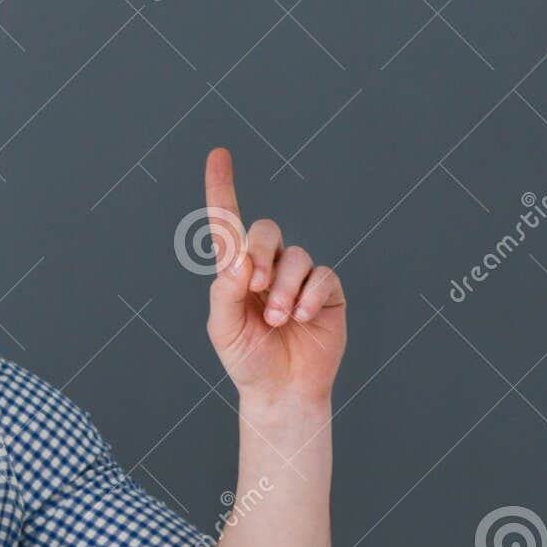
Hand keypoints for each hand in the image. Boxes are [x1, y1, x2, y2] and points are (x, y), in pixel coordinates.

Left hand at [203, 146, 346, 408]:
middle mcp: (269, 267)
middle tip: (254, 286)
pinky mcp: (327, 292)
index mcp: (237, 271)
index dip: (222, 189)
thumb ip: (225, 291)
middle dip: (260, 253)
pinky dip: (309, 296)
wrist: (281, 390)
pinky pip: (321, 277)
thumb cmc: (247, 359)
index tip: (218, 155)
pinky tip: (302, 318)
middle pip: (265, 230)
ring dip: (283, 289)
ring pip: (296, 257)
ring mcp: (299, 278)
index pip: (228, 223)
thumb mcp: (223, 328)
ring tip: (278, 319)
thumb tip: (238, 259)